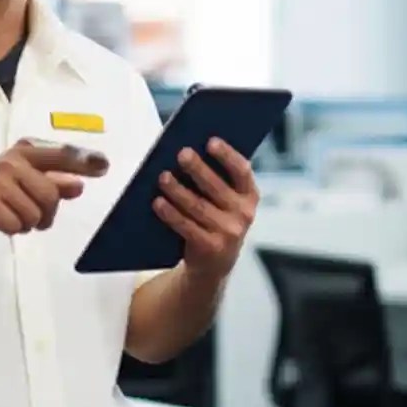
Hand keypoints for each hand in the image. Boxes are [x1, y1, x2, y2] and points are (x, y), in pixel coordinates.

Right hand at [0, 138, 109, 238]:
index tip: (104, 166)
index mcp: (25, 151)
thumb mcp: (25, 183)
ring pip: (35, 214)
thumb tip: (79, 185)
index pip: (61, 154)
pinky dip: (12, 230)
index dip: (84, 161)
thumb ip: (53, 182)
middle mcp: (11, 161)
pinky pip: (17, 225)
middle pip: (51, 195)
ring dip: (27, 223)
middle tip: (29, 213)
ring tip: (10, 215)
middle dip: (45, 212)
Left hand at [152, 137, 258, 281]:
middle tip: (181, 153)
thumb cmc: (215, 219)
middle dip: (198, 169)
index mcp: (249, 196)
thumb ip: (215, 179)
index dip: (227, 156)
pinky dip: (170, 214)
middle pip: (217, 187)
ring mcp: (229, 233)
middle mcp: (244, 214)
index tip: (210, 141)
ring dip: (178, 190)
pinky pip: (187, 227)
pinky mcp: (211, 248)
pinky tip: (158, 202)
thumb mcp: (224, 201)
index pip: (242, 171)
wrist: (213, 265)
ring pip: (198, 206)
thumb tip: (189, 152)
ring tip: (162, 177)